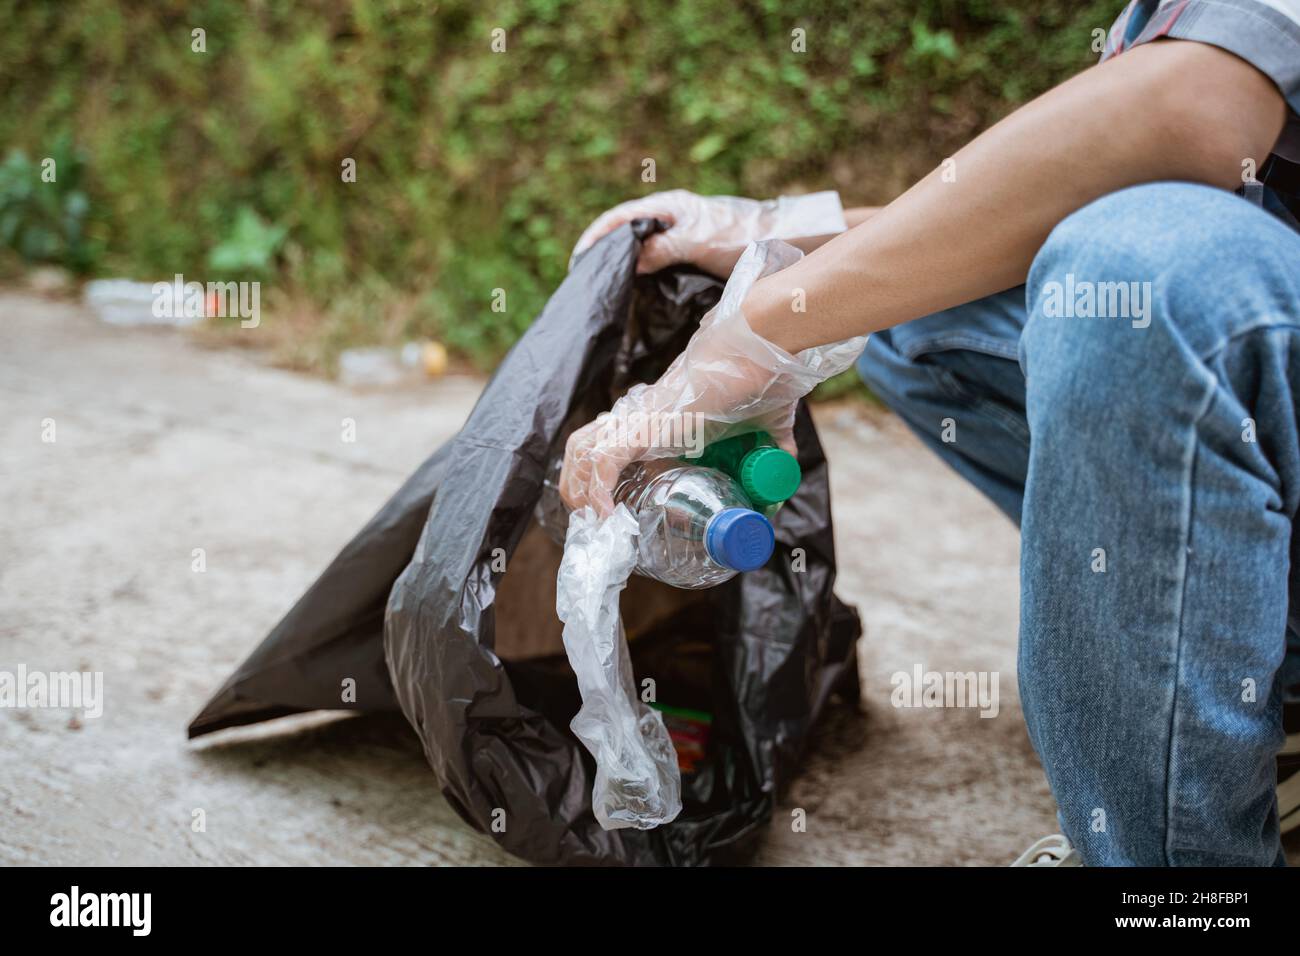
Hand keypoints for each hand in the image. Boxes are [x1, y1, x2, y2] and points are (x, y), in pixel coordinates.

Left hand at [559, 239, 866, 515]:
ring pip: (583, 451)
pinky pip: (604, 459)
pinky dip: (598, 489)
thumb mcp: (764, 423)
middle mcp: (642, 415)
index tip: (613, 511)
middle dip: (578, 484)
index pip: (613, 441)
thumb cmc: (760, 378)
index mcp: (660, 417)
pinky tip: (605, 514)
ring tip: (591, 520)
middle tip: (593, 520)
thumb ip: (771, 444)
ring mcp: (640, 419)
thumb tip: (788, 464)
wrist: (760, 348)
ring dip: (578, 488)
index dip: (602, 475)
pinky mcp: (645, 424)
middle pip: (585, 446)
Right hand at [569, 189, 846, 276]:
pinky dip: (642, 277)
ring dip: (621, 268)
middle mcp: (669, 219)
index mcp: (667, 207)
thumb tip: (628, 260)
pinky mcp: (690, 253)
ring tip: (603, 293)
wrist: (781, 237)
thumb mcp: (699, 242)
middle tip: (583, 282)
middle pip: (624, 234)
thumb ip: (663, 247)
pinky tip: (636, 296)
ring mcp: (679, 235)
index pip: (618, 219)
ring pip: (640, 251)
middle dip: (603, 255)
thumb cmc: (741, 235)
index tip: (578, 261)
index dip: (595, 238)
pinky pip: (657, 263)